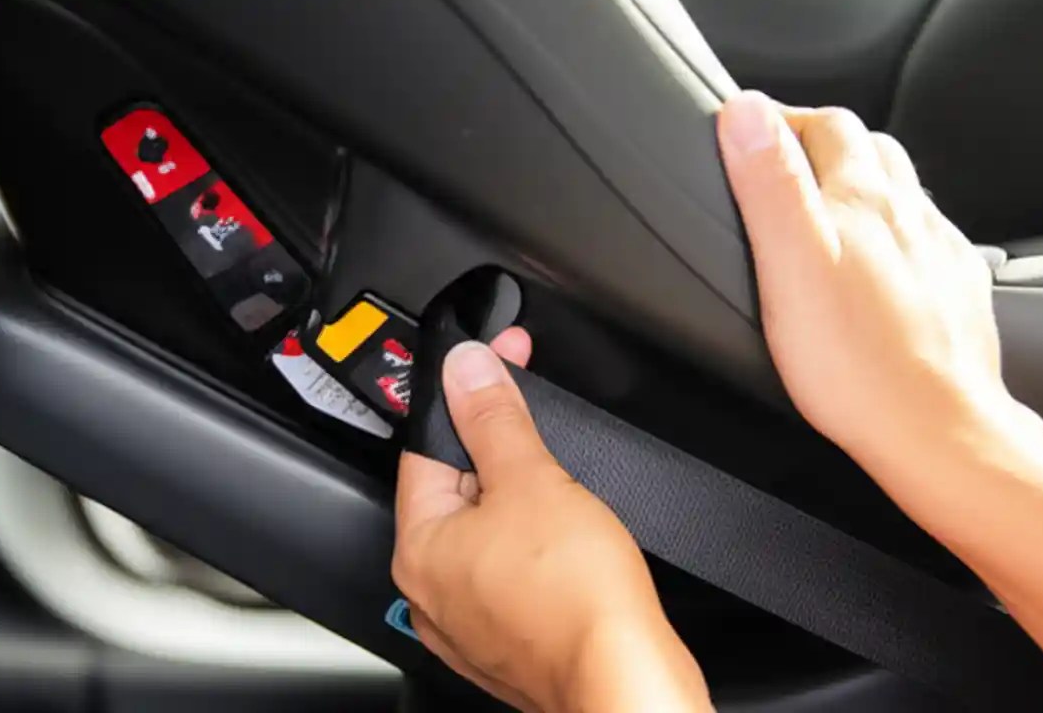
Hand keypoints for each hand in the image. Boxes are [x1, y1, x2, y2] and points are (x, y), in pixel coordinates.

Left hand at [393, 331, 709, 712]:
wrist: (623, 679)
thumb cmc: (576, 601)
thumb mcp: (532, 481)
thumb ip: (494, 419)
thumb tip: (466, 370)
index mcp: (419, 549)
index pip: (426, 447)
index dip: (466, 395)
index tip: (495, 364)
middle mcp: (432, 590)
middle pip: (456, 488)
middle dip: (496, 443)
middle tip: (535, 411)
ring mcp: (470, 619)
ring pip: (488, 531)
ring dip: (520, 493)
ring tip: (561, 480)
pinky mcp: (509, 637)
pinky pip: (511, 570)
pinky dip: (534, 542)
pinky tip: (568, 535)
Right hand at [719, 91, 1042, 706]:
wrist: (935, 431)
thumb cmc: (854, 364)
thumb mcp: (788, 265)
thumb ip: (768, 184)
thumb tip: (747, 112)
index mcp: (862, 199)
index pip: (825, 124)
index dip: (782, 119)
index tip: (748, 130)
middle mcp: (908, 214)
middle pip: (867, 149)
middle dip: (821, 144)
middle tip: (780, 163)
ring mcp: (936, 251)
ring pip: (900, 191)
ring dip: (861, 183)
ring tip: (823, 206)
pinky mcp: (954, 289)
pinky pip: (923, 240)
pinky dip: (893, 233)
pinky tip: (875, 265)